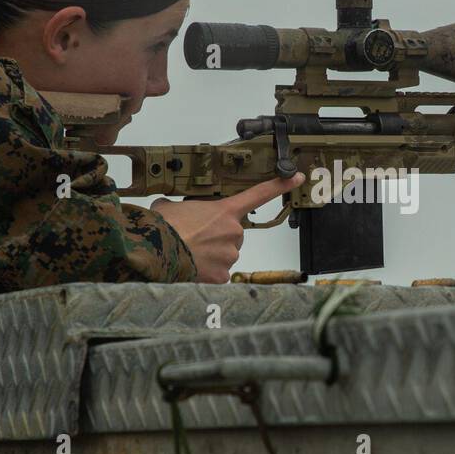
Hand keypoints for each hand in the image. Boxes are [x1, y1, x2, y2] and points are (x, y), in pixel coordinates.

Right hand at [150, 173, 304, 282]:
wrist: (157, 252)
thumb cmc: (163, 227)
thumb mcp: (170, 206)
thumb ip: (181, 206)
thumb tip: (170, 208)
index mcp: (224, 211)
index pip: (258, 195)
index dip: (280, 185)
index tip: (297, 178)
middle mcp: (233, 232)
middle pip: (233, 234)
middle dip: (217, 237)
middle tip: (195, 238)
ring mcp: (230, 254)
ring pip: (226, 254)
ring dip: (212, 254)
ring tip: (190, 252)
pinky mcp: (223, 275)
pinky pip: (220, 273)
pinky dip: (208, 272)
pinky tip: (193, 267)